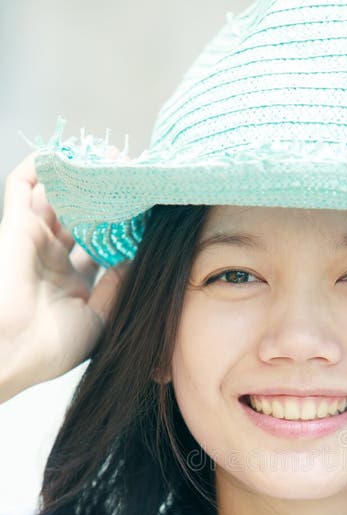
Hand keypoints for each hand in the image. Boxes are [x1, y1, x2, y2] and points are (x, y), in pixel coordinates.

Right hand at [0, 152, 127, 401]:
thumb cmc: (57, 345)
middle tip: (130, 177)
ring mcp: (35, 241)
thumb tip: (142, 254)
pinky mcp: (15, 225)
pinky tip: (66, 151)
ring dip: (79, 177)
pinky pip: (21, 185)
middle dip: (106, 200)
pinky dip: (40, 166)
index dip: (123, 229)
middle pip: (83, 218)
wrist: (15, 349)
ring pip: (58, 198)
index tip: (148, 212)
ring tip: (107, 157)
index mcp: (74, 285)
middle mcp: (54, 260)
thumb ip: (121, 284)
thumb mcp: (102, 317)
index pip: (103, 247)